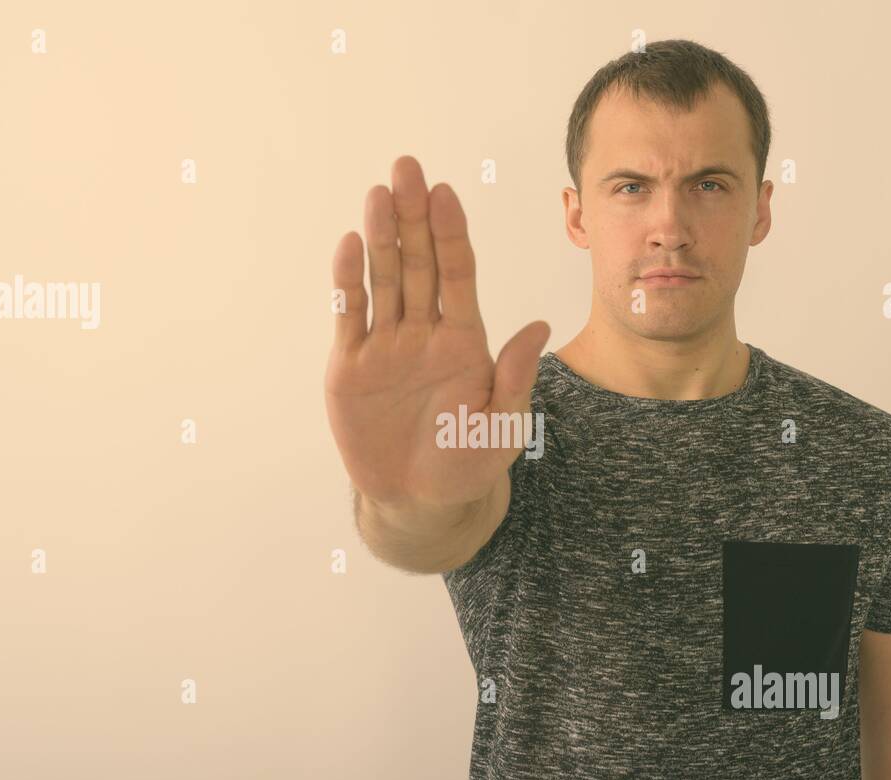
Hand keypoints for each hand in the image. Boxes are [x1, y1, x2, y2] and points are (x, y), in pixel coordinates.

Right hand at [326, 155, 549, 507]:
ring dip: (380, 237)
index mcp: (465, 339)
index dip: (452, 233)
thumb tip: (541, 325)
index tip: (446, 194)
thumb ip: (514, 376)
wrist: (420, 501)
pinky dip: (349, 283)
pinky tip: (349, 246)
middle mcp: (424, 332)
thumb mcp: (502, 426)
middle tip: (406, 167)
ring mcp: (386, 346)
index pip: (458, 274)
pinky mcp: (352, 367)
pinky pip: (352, 316)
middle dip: (412, 216)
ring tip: (377, 194)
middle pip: (419, 263)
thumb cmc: (468, 465)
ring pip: (384, 280)